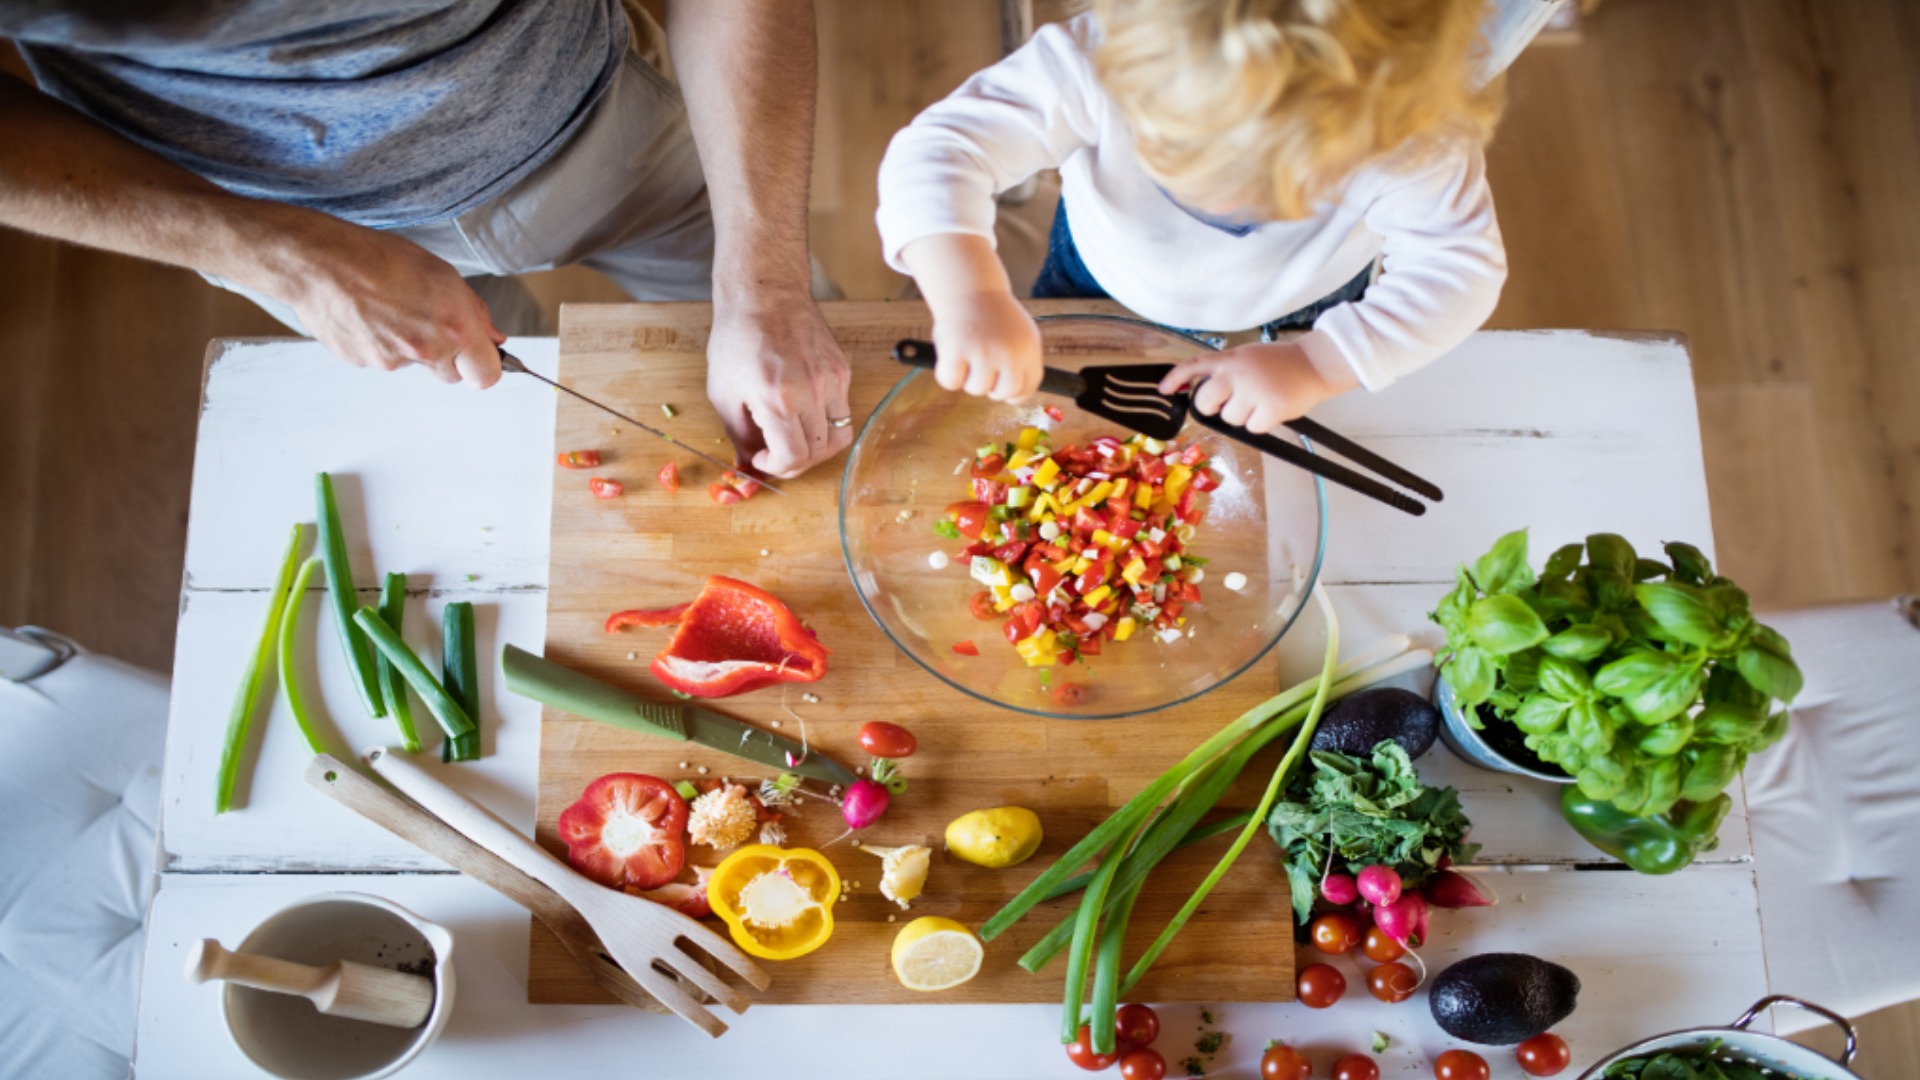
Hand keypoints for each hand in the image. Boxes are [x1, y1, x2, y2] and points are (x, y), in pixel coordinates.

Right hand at [274, 219, 504, 387]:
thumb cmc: (379, 257)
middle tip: (427, 321)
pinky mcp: (363, 363)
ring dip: (409, 344)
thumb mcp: (440, 273)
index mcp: (454, 326)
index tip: (478, 354)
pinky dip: (379, 342)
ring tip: (388, 306)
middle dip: (447, 356)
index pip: (486, 376)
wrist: (317, 261)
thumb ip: (473, 311)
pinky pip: (382, 358)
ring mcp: (392, 361)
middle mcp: (426, 349)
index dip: (483, 365)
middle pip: (450, 375)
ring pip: (413, 364)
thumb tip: (494, 337)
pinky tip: (367, 314)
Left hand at [705, 297, 852, 478]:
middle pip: (817, 453)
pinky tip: (805, 414)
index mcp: (777, 399)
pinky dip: (826, 424)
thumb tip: (747, 464)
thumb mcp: (723, 391)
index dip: (777, 468)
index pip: (793, 457)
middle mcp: (810, 392)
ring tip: (795, 440)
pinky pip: (843, 412)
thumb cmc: (737, 338)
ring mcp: (831, 380)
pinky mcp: (842, 370)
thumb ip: (737, 434)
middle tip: (777, 454)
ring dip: (816, 449)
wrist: (764, 295)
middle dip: (794, 463)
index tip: (763, 458)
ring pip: (838, 437)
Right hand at [928, 288, 1044, 401]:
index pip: (1028, 386)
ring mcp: (984, 352)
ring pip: (976, 389)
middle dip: (991, 388)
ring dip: (968, 377)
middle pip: (1003, 393)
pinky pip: (950, 382)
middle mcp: (1009, 352)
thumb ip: (1020, 362)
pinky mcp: (957, 352)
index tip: (1005, 394)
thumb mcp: (1019, 334)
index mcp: (1029, 348)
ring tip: (967, 353)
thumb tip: (1014, 396)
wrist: (968, 287)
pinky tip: (950, 355)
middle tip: (981, 371)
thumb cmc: (991, 314)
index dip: (1015, 394)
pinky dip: (946, 374)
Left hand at [1157, 342, 1354, 432]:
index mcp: (1231, 359)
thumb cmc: (1281, 364)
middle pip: (1205, 402)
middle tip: (1231, 403)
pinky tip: (1272, 409)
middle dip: (1213, 408)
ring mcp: (1254, 391)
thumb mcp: (1248, 357)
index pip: (1195, 365)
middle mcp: (1238, 373)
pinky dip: (1261, 424)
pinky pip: (1252, 428)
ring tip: (1261, 401)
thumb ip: (1227, 370)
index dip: (1175, 377)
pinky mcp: (1270, 408)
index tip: (1164, 389)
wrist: (1314, 364)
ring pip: (1230, 419)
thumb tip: (1206, 394)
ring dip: (1243, 416)